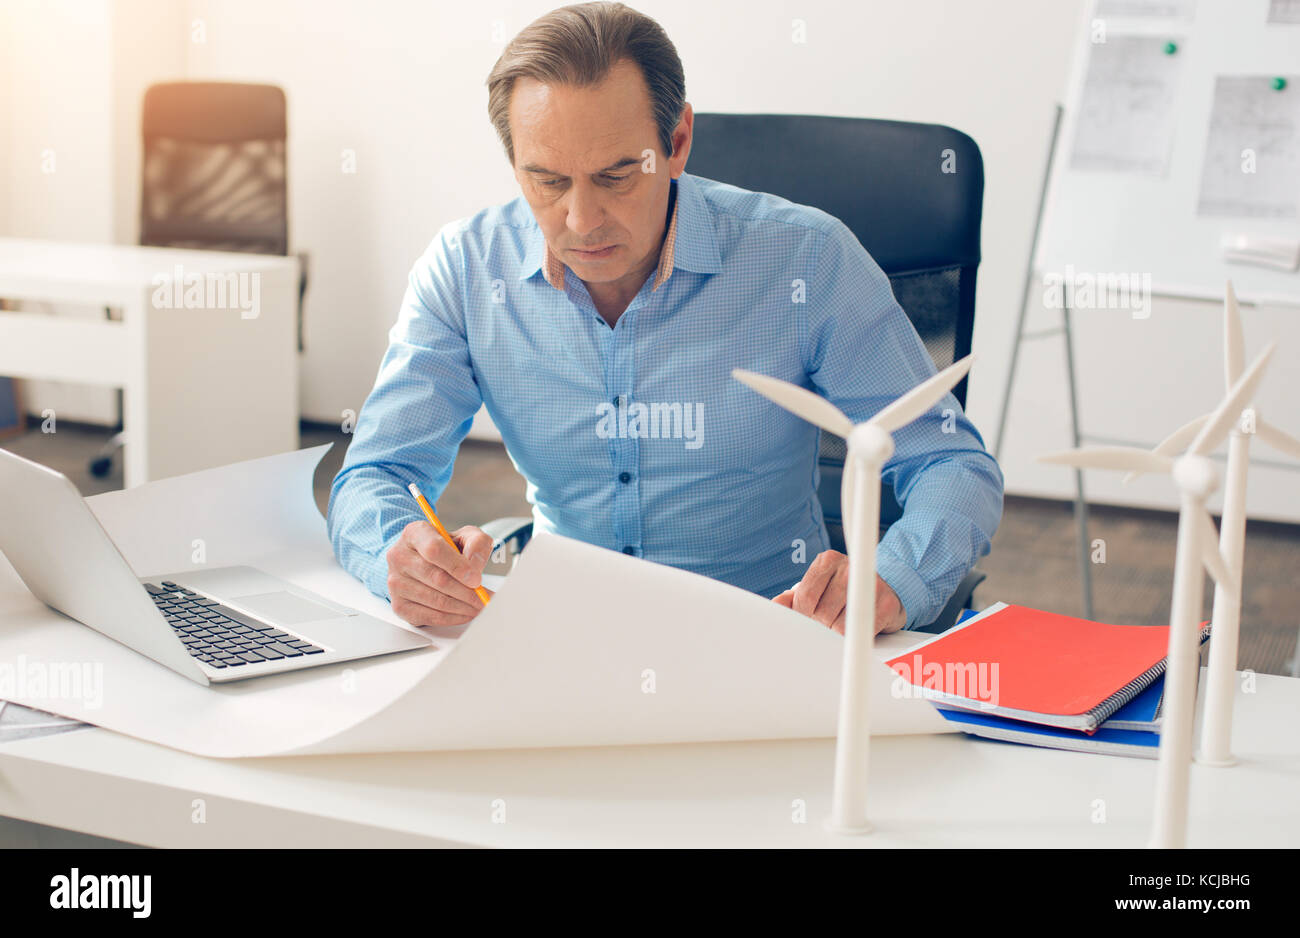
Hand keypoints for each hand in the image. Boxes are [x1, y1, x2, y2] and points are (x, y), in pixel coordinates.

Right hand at [386, 521, 494, 626]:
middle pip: (437, 578)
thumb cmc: (446, 549)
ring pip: (435, 600)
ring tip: (479, 606)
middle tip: (485, 598)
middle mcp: (399, 556)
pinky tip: (466, 613)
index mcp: (414, 534)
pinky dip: (453, 618)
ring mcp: (396, 582)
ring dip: (463, 607)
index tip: (476, 579)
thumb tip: (474, 565)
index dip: (458, 567)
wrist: (424, 561)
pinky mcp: (399, 604)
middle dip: (467, 592)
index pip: (434, 550)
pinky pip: (430, 616)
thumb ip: (476, 543)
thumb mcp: (466, 536)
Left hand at [773, 549, 905, 635]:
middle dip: (821, 625)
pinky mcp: (887, 604)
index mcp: (827, 560)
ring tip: (843, 623)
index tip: (809, 618)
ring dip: (838, 633)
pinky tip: (858, 628)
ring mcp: (871, 583)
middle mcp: (850, 567)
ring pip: (840, 626)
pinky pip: (861, 633)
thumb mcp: (817, 588)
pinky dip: (856, 637)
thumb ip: (794, 597)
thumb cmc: (844, 592)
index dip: (804, 615)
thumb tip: (777, 605)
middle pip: (821, 613)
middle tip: (828, 622)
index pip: (805, 597)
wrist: (886, 591)